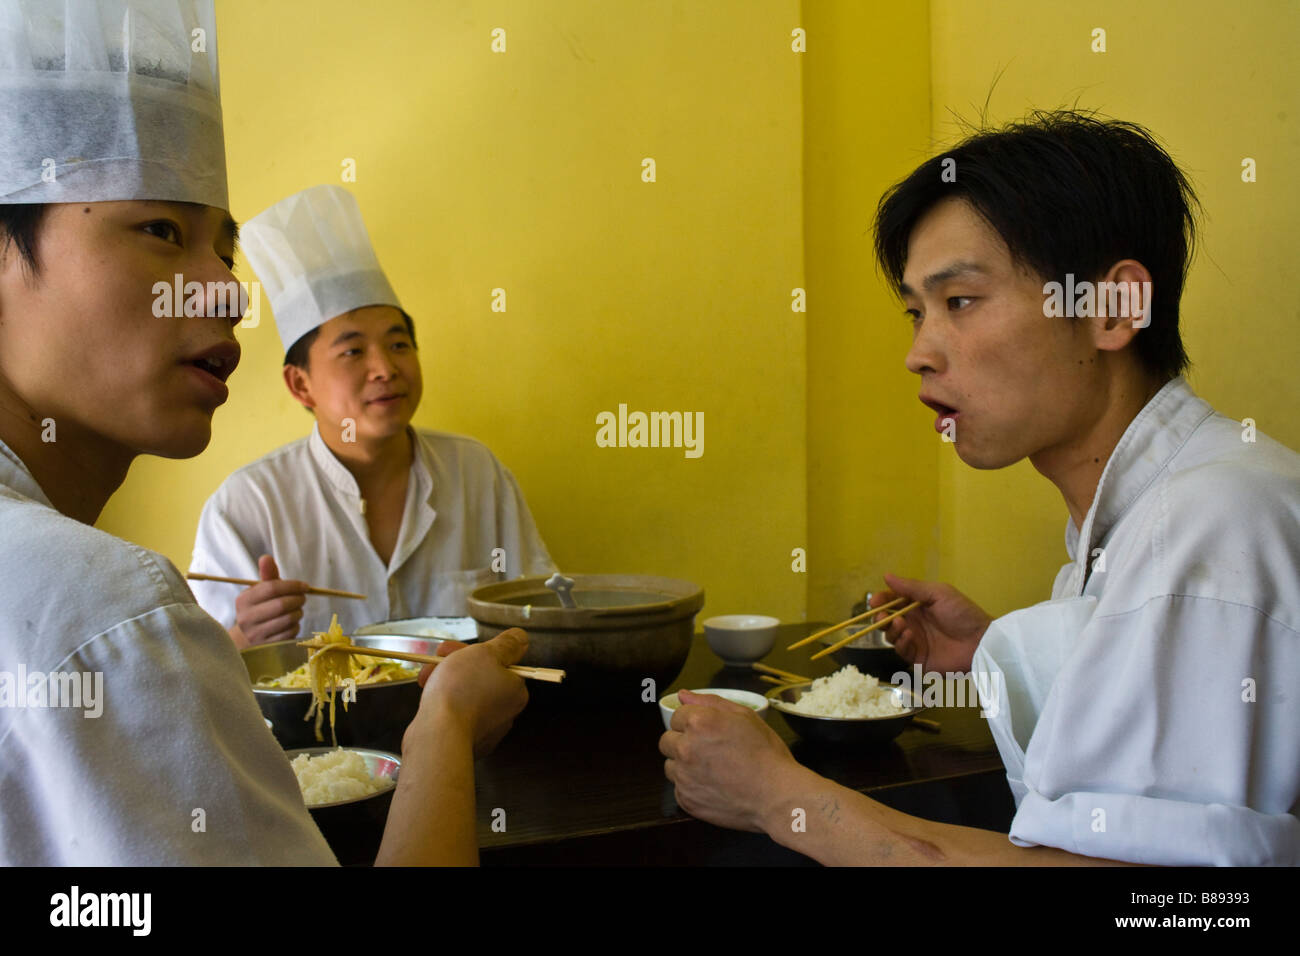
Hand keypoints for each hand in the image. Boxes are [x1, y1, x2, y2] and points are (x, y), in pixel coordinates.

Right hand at [231, 555, 308, 646]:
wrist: (248, 638)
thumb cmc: (259, 609)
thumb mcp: (260, 591)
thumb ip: (267, 575)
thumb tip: (266, 557)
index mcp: (243, 600)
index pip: (271, 588)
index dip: (292, 585)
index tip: (305, 586)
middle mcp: (246, 618)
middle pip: (281, 605)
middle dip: (298, 599)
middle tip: (303, 597)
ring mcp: (256, 634)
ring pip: (288, 619)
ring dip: (298, 612)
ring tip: (297, 608)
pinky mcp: (268, 646)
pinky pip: (290, 632)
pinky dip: (296, 625)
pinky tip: (292, 621)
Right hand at [410, 628, 529, 757]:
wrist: (439, 737)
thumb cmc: (461, 691)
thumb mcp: (485, 654)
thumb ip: (506, 644)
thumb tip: (521, 638)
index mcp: (516, 691)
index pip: (497, 662)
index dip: (472, 651)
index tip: (450, 649)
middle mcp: (506, 712)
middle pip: (480, 678)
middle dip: (455, 664)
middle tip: (434, 661)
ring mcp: (487, 730)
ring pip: (466, 696)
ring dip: (446, 681)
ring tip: (425, 679)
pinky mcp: (467, 743)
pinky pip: (457, 716)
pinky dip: (444, 705)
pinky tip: (430, 701)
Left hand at [659, 690, 800, 832]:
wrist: (776, 795)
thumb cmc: (766, 755)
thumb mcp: (745, 716)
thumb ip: (710, 702)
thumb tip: (683, 696)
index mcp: (699, 723)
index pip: (677, 716)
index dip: (693, 723)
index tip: (708, 732)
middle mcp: (685, 748)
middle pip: (666, 741)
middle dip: (683, 742)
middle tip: (708, 751)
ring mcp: (684, 776)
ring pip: (670, 766)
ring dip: (684, 766)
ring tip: (711, 770)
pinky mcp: (686, 800)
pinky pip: (679, 789)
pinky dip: (691, 788)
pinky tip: (713, 787)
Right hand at [869, 573, 991, 672]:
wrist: (980, 641)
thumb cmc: (962, 613)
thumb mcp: (938, 593)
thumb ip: (911, 587)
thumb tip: (886, 576)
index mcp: (918, 606)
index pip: (893, 602)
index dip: (881, 600)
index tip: (874, 601)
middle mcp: (914, 623)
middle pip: (887, 620)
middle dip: (880, 617)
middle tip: (882, 615)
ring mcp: (915, 641)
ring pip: (891, 636)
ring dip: (891, 629)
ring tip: (902, 624)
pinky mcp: (918, 658)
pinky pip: (901, 651)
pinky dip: (901, 642)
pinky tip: (909, 635)